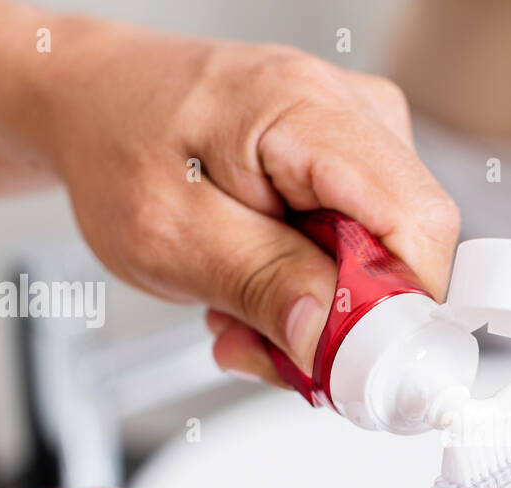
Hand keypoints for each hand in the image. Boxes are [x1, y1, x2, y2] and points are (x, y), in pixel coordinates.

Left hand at [36, 22, 459, 385]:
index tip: (351, 361)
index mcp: (306, 111)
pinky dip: (314, 292)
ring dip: (319, 315)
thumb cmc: (117, 146)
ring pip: (388, 264)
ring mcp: (359, 139)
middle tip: (270, 348)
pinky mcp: (353, 169)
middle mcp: (350, 112)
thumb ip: (261, 283)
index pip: (417, 221)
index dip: (400, 306)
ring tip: (243, 313)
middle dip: (346, 324)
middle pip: (409, 249)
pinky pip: (365, 254)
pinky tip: (260, 288)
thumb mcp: (170, 234)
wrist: (93, 102)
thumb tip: (334, 338)